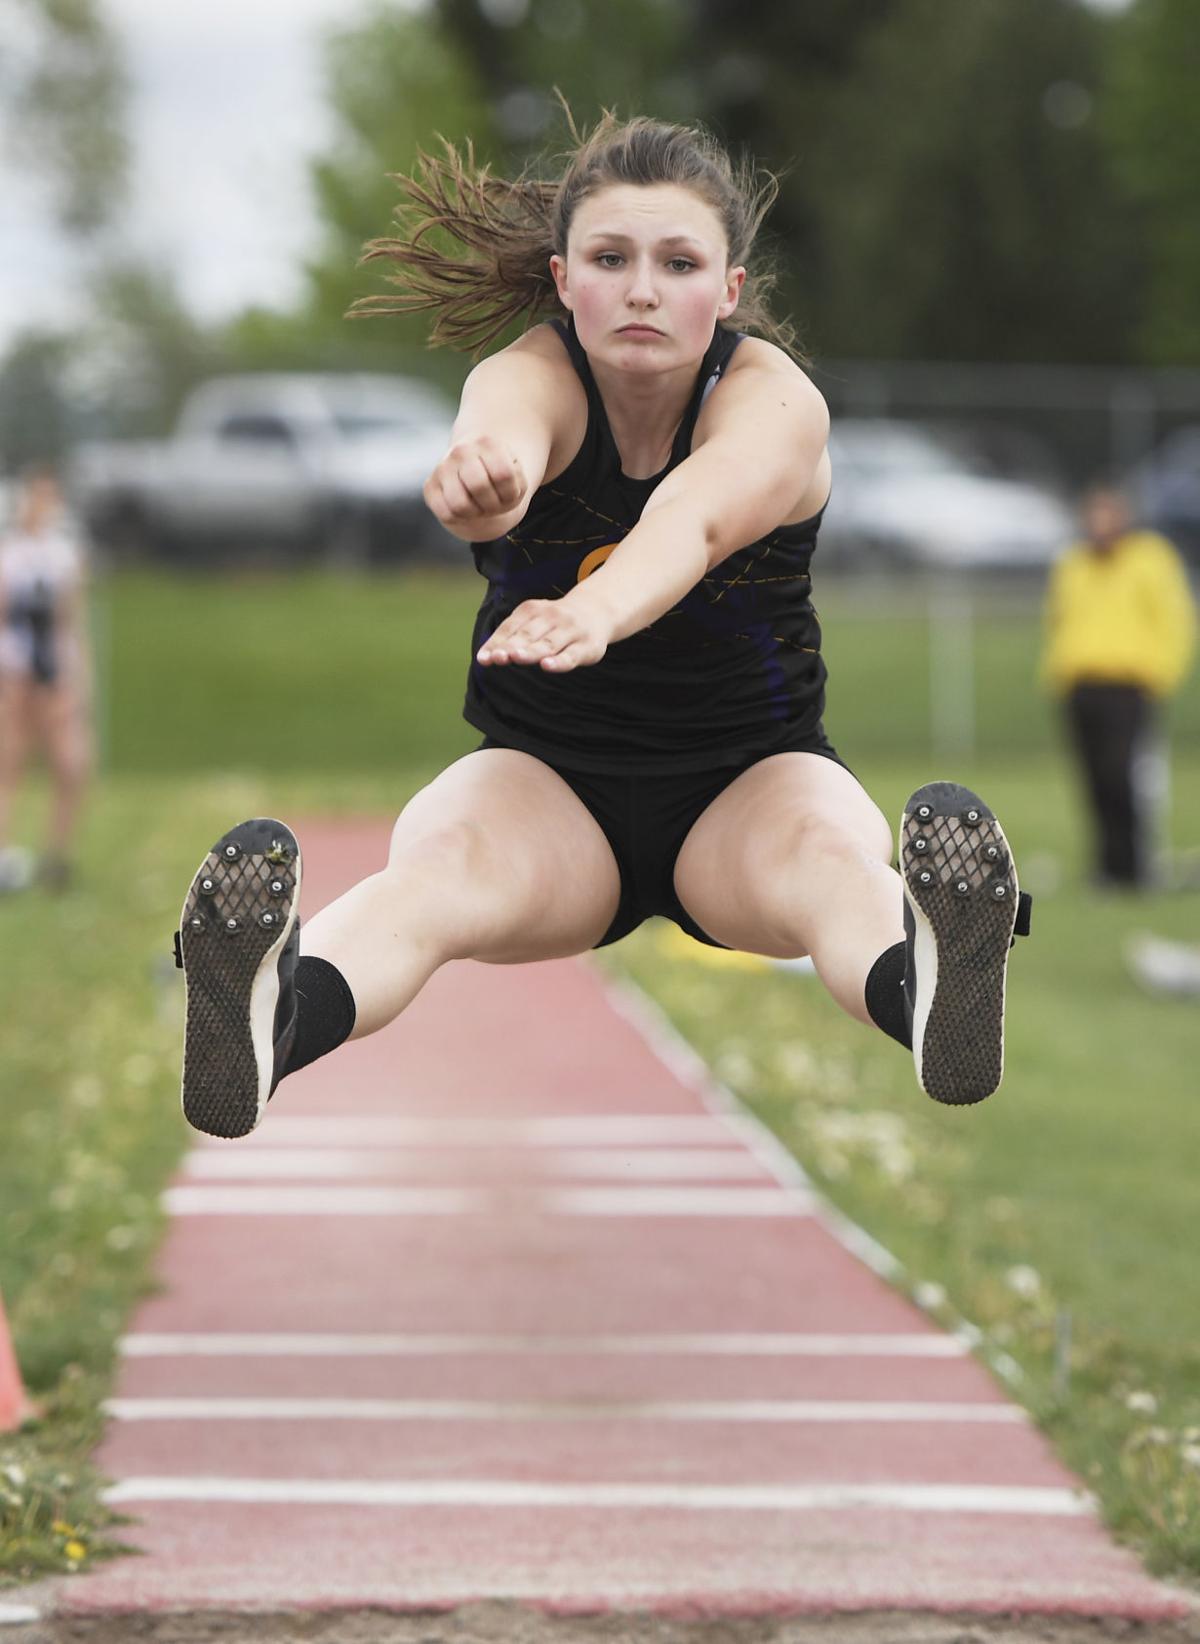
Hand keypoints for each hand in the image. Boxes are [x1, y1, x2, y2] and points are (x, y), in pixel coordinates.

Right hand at [424, 436, 527, 527]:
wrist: (476, 472)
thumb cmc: (500, 479)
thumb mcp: (517, 478)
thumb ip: (516, 482)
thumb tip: (494, 486)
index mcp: (487, 442)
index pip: (504, 474)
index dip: (512, 492)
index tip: (509, 492)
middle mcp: (461, 450)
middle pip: (480, 487)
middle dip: (493, 504)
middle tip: (494, 503)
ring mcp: (442, 467)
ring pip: (460, 505)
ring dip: (476, 514)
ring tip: (480, 507)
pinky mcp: (430, 487)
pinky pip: (447, 514)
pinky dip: (461, 519)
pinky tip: (466, 509)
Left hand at [477, 595, 609, 672]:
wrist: (597, 611)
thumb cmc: (555, 623)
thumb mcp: (533, 622)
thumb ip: (511, 639)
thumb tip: (484, 658)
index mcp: (533, 609)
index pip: (511, 628)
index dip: (497, 643)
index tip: (484, 658)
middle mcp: (552, 617)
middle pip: (528, 635)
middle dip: (512, 647)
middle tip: (498, 657)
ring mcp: (570, 631)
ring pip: (548, 644)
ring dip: (531, 651)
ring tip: (516, 658)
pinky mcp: (587, 647)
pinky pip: (571, 656)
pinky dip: (559, 662)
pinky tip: (547, 666)